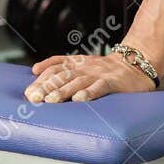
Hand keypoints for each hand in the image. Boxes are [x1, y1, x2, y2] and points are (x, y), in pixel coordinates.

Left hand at [25, 53, 155, 103]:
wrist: (135, 64)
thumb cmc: (104, 69)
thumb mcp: (80, 63)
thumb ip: (59, 65)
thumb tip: (35, 71)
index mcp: (75, 63)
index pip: (54, 69)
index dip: (40, 80)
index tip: (29, 92)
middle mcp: (84, 68)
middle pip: (62, 76)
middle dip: (47, 87)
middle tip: (34, 98)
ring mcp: (98, 74)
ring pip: (78, 82)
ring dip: (63, 91)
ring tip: (51, 100)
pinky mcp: (112, 82)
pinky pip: (99, 87)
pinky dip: (89, 93)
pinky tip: (79, 100)